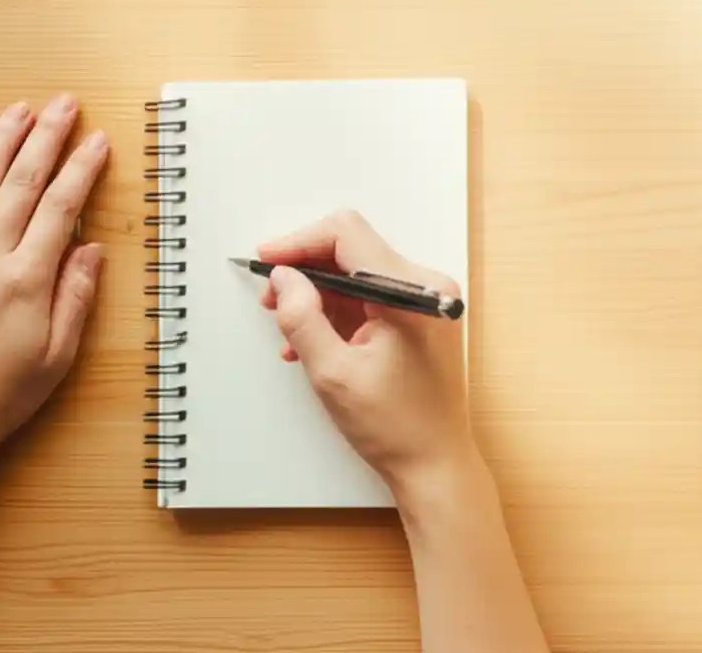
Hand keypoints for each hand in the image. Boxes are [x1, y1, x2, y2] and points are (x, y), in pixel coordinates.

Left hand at [0, 95, 108, 463]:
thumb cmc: (0, 395)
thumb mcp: (56, 356)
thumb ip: (75, 296)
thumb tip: (90, 246)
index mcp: (25, 280)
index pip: (60, 207)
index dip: (81, 169)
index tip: (97, 140)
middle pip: (21, 182)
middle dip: (46, 137)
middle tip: (64, 104)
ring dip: (1, 141)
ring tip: (21, 109)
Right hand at [258, 210, 471, 493]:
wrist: (435, 465)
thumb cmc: (394, 426)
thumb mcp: (332, 372)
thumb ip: (301, 317)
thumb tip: (283, 278)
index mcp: (409, 292)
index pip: (346, 235)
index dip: (298, 243)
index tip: (267, 262)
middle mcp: (424, 287)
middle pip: (349, 251)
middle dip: (303, 272)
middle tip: (270, 300)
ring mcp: (422, 302)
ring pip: (353, 275)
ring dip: (316, 296)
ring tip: (287, 331)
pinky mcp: (417, 319)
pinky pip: (366, 299)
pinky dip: (334, 313)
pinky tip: (311, 343)